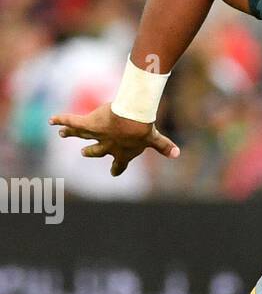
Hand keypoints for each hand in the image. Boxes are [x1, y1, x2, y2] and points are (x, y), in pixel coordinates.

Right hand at [49, 103, 179, 176]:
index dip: (117, 168)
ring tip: (63, 134)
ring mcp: (97, 135)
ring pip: (82, 135)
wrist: (131, 121)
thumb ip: (164, 146)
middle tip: (84, 152)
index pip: (120, 163)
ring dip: (72, 134)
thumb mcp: (154, 138)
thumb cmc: (143, 130)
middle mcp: (108, 146)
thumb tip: (178, 154)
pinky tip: (52, 120)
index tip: (114, 173)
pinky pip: (72, 121)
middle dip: (91, 152)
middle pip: (97, 151)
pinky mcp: (89, 123)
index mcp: (123, 152)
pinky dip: (61, 120)